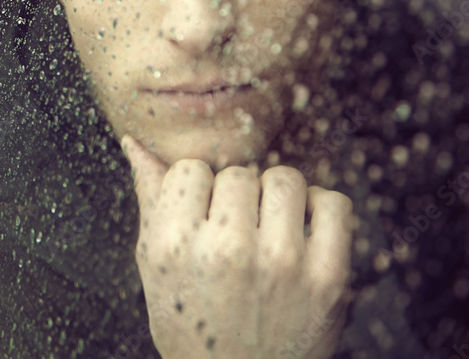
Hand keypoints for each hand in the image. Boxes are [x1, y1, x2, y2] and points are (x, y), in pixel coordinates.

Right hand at [122, 136, 352, 358]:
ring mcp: (280, 262)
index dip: (197, 191)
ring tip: (270, 230)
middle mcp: (225, 250)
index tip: (201, 218)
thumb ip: (149, 200)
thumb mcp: (154, 268)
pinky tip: (304, 233)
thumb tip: (134, 143)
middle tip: (236, 233)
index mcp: (174, 244)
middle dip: (237, 197)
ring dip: (278, 198)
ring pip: (285, 179)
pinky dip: (321, 210)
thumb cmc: (191, 325)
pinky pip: (333, 203)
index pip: (190, 168)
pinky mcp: (327, 278)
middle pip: (238, 172)